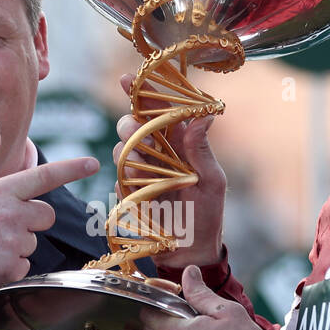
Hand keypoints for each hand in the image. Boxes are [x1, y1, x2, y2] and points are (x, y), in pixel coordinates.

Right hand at [0, 125, 98, 295]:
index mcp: (3, 191)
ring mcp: (12, 242)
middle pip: (45, 216)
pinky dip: (9, 269)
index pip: (44, 176)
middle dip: (30, 221)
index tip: (93, 163)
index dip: (71, 168)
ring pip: (32, 243)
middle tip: (0, 227)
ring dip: (16, 247)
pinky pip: (23, 267)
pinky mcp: (10, 268)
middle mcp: (12, 214)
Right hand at [114, 74, 226, 269]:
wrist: (191, 250)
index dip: (144, 92)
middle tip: (135, 134)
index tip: (127, 79)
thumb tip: (207, 114)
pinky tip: (140, 191)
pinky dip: (126, 180)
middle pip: (134, 124)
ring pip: (122, 148)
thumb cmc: (207, 216)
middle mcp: (160, 153)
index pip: (162, 110)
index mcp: (182, 143)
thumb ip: (201, 150)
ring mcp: (143, 171)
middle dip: (130, 125)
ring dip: (128, 154)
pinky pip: (118, 177)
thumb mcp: (211, 181)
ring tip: (141, 169)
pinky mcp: (131, 191)